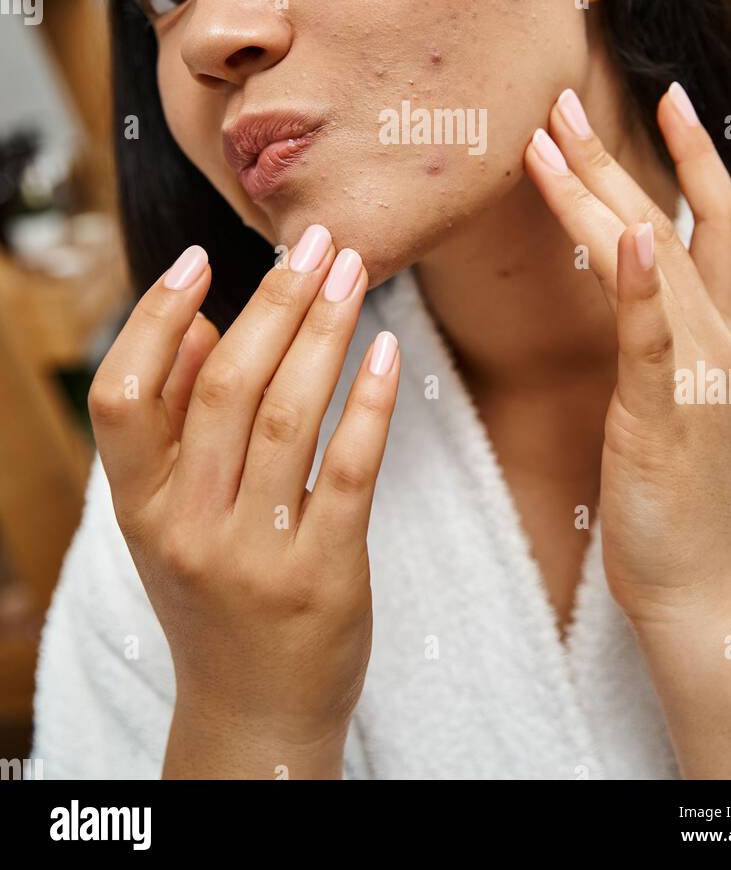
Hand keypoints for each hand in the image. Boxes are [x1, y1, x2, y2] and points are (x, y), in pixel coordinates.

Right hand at [87, 226, 399, 768]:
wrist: (254, 714)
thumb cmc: (214, 595)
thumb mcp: (170, 519)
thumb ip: (177, 423)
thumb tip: (196, 320)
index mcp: (139, 506)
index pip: (121, 396)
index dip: (154, 318)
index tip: (199, 256)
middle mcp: (185, 528)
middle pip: (223, 387)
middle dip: (273, 300)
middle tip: (316, 241)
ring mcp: (254, 554)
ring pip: (288, 416)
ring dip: (324, 331)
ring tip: (353, 271)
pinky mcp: (323, 574)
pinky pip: (350, 469)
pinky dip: (367, 401)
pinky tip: (386, 350)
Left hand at [524, 82, 730, 631]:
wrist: (701, 581)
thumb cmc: (677, 492)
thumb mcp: (669, 397)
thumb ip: (654, 337)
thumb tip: (621, 288)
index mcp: (721, 331)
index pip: (716, 220)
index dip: (694, 155)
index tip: (668, 97)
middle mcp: (718, 336)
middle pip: (667, 218)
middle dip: (613, 152)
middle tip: (562, 96)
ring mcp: (696, 369)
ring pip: (648, 256)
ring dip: (597, 191)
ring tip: (546, 137)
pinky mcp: (664, 410)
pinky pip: (650, 333)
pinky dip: (638, 281)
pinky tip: (625, 234)